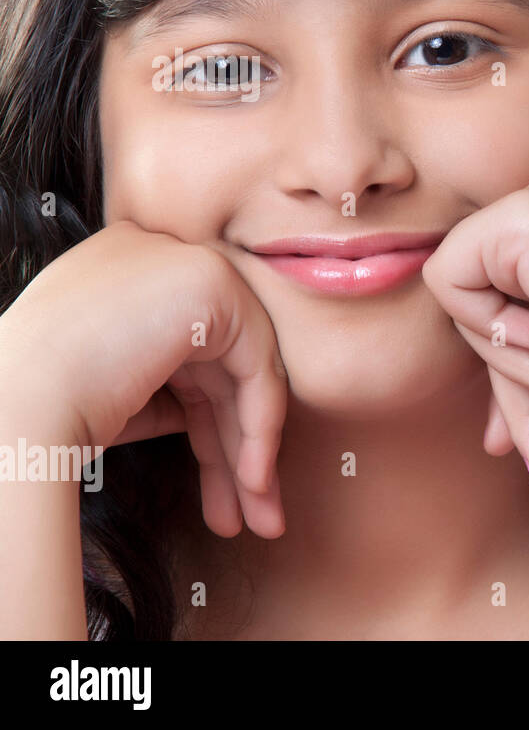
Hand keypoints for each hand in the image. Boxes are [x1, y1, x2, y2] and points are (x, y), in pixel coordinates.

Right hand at [0, 220, 286, 537]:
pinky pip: (258, 367)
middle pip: (219, 366)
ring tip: (260, 518)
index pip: (188, 351)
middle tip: (251, 512)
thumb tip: (222, 416)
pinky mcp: (213, 283)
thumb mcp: (122, 392)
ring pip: (245, 372)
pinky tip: (254, 483)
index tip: (226, 483)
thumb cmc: (48, 410)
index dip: (209, 421)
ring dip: (251, 452)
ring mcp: (187, 261)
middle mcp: (158, 253)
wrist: (15, 410)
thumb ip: (172, 387)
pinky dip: (259, 429)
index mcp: (125, 269)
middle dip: (235, 447)